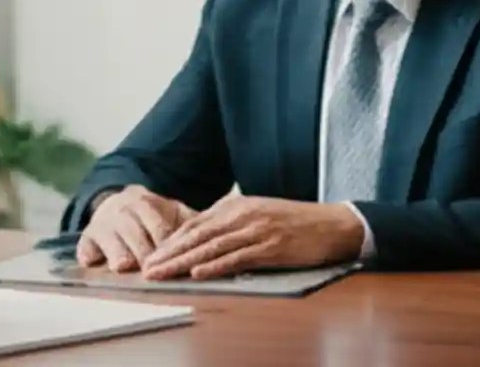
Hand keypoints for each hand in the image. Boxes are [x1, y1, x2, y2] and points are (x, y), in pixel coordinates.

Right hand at [77, 185, 195, 272]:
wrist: (114, 203)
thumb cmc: (150, 216)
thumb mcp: (171, 211)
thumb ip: (190, 222)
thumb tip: (216, 235)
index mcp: (146, 203)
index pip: (161, 228)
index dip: (170, 248)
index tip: (180, 261)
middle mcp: (123, 212)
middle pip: (136, 237)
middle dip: (145, 255)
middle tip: (154, 273)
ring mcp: (103, 225)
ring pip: (111, 241)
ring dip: (118, 253)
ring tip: (125, 267)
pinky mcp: (86, 239)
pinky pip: (85, 247)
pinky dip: (89, 255)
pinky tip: (92, 262)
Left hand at [140, 194, 363, 279]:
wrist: (333, 224)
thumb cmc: (294, 222)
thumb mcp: (257, 213)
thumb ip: (230, 222)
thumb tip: (203, 236)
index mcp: (235, 205)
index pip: (194, 224)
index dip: (170, 241)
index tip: (151, 256)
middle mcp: (241, 215)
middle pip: (196, 235)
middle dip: (168, 253)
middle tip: (147, 268)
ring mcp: (256, 230)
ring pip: (211, 247)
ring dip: (183, 261)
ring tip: (163, 273)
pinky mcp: (271, 247)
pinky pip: (237, 258)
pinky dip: (216, 265)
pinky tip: (198, 272)